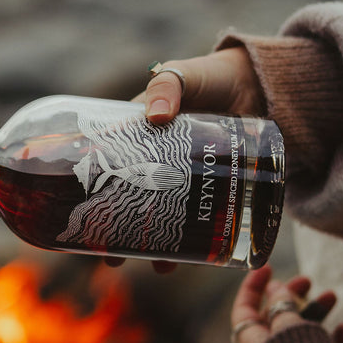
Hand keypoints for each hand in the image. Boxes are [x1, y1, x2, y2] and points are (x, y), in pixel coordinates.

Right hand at [112, 45, 264, 275]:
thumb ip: (168, 87)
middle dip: (121, 236)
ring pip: (164, 219)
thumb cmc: (211, 77)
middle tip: (113, 260)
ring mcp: (184, 179)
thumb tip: (156, 117)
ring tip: (159, 267)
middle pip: (131, 206)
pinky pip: (198, 219)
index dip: (92, 198)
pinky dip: (196, 241)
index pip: (106, 172)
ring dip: (159, 247)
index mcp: (136, 138)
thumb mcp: (182, 75)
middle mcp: (155, 164)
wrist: (257, 84)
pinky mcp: (212, 188)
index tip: (84, 222)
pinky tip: (196, 258)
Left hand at [230, 265, 342, 342]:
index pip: (244, 310)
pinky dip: (332, 340)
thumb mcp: (288, 328)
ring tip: (333, 297)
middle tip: (308, 280)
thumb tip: (277, 289)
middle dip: (291, 296)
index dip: (252, 287)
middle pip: (275, 318)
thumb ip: (282, 306)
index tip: (267, 268)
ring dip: (316, 312)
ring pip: (301, 334)